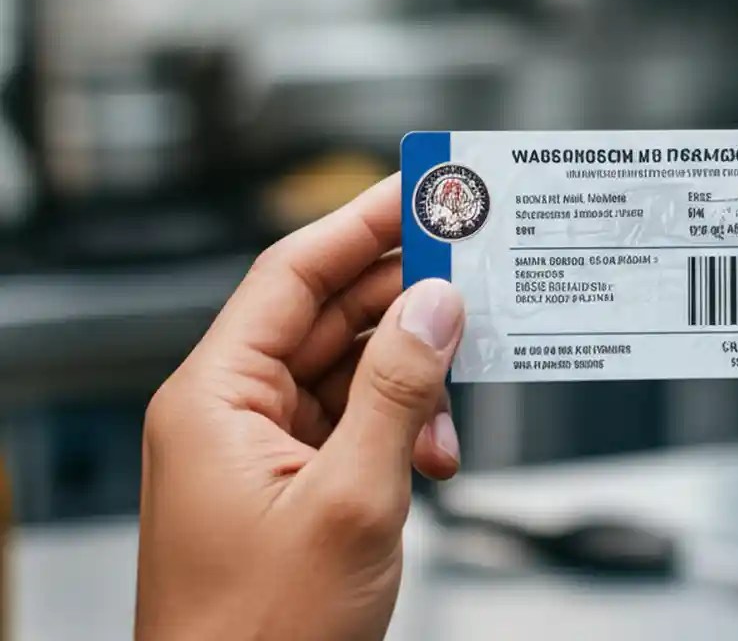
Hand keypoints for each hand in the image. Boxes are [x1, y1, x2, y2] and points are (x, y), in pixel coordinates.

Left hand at [137, 176, 463, 640]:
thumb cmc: (259, 635)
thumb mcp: (351, 500)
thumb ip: (398, 393)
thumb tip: (435, 309)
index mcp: (215, 398)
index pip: (292, 276)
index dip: (359, 227)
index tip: (419, 193)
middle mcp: (230, 413)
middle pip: (327, 318)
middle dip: (403, 301)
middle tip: (471, 275)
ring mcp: (259, 451)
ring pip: (348, 373)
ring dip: (412, 379)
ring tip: (459, 395)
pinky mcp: (290, 484)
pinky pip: (353, 424)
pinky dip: (402, 429)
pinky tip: (436, 453)